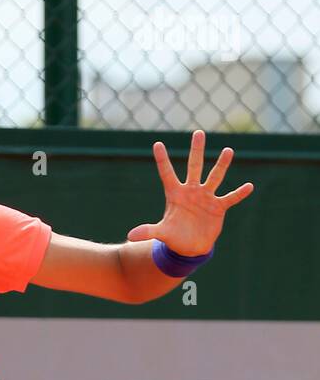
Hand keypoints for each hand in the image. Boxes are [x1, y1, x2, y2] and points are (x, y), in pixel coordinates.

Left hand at [126, 130, 253, 255]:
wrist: (190, 246)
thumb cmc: (174, 236)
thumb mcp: (161, 233)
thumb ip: (148, 231)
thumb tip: (130, 236)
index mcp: (176, 194)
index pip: (167, 174)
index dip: (162, 160)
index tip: (157, 144)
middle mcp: (192, 191)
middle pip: (194, 167)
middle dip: (196, 151)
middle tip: (198, 133)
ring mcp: (206, 197)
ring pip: (214, 177)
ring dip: (221, 165)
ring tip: (228, 150)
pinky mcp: (218, 207)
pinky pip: (230, 198)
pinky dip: (239, 193)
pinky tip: (249, 186)